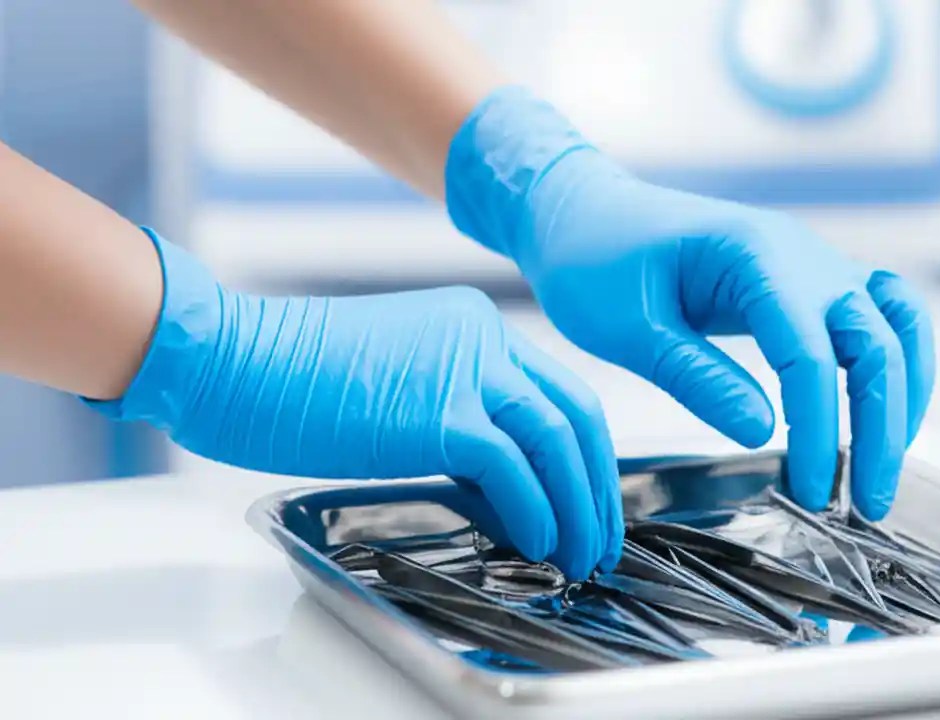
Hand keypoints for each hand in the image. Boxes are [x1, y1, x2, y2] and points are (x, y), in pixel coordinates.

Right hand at [90, 230, 621, 579]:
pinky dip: (534, 509)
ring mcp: (464, 370)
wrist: (232, 360)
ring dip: (576, 506)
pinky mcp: (438, 411)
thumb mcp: (398, 390)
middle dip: (595, 485)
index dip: (584, 453)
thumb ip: (456, 422)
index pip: (558, 391)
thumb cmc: (294, 382)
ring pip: (555, 438)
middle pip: (573, 413)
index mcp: (474, 327)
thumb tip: (505, 490)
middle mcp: (482, 338)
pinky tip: (535, 542)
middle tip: (599, 539)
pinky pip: (512, 466)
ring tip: (577, 554)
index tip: (589, 500)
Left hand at [446, 88, 934, 519]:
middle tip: (866, 507)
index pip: (809, 356)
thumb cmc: (594, 258)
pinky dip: (896, 362)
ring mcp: (814, 261)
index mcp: (753, 256)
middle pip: (877, 343)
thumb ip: (694, 375)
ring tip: (885, 466)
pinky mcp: (811, 279)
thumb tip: (760, 431)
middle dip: (881, 430)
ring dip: (904, 396)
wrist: (584, 210)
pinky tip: (882, 412)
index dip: (818, 431)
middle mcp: (802, 252)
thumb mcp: (626, 327)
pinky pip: (883, 312)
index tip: (809, 493)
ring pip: (897, 325)